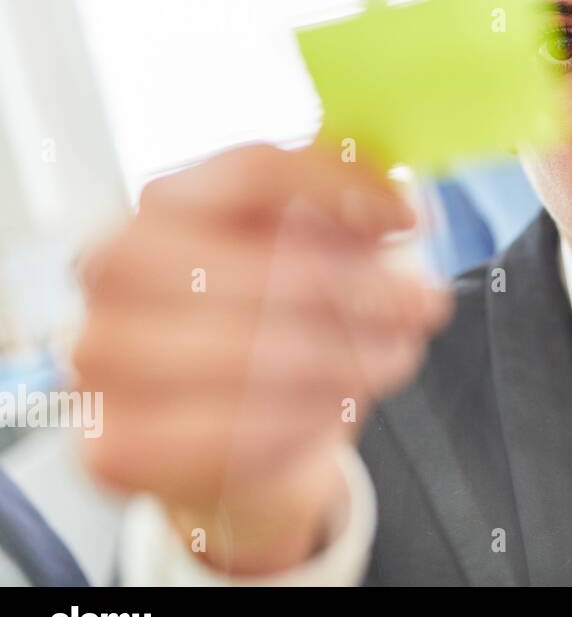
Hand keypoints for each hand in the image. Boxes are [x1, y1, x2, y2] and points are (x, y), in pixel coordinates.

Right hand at [73, 145, 449, 574]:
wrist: (237, 443)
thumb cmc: (277, 327)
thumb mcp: (314, 254)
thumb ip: (347, 214)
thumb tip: (402, 204)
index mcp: (166, 201)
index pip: (254, 172)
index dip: (343, 191)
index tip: (408, 220)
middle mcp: (115, 266)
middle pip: (258, 263)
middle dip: (360, 289)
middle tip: (424, 304)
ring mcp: (101, 355)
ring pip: (245, 350)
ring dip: (344, 358)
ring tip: (395, 357)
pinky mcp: (113, 444)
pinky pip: (225, 431)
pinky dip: (300, 419)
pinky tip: (340, 406)